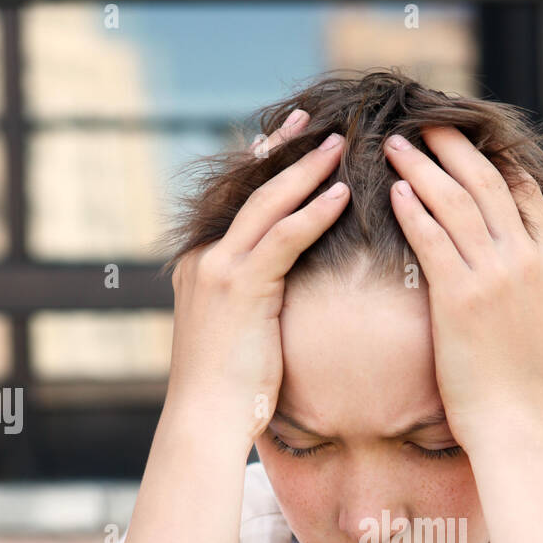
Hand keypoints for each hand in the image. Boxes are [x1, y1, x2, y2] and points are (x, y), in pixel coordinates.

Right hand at [165, 111, 349, 450]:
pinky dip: (313, 214)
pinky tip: (341, 196)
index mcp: (201, 266)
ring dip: (307, 172)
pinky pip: (283, 238)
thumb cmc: (228, 391)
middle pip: (251, 190)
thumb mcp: (239, 335)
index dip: (267, 169)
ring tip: (341, 147)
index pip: (239, 204)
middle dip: (288, 153)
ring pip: (268, 205)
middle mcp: (204, 258)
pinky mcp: (240, 287)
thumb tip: (286, 298)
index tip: (295, 141)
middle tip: (320, 123)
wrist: (205, 418)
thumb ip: (256, 304)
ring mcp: (218, 269)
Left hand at [383, 125, 542, 448]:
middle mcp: (525, 262)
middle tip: (427, 124)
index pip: (523, 196)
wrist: (524, 425)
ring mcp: (494, 277)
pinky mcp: (461, 299)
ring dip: (425, 168)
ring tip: (399, 145)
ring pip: (456, 203)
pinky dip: (414, 210)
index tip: (469, 142)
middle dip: (454, 149)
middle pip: (487, 185)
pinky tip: (395, 190)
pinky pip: (432, 239)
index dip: (495, 163)